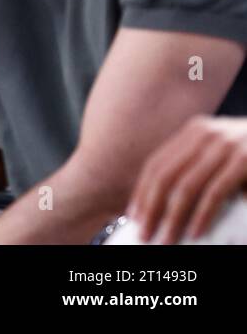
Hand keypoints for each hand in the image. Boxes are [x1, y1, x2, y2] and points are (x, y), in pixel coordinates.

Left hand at [129, 116, 246, 243]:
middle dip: (152, 208)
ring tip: (167, 239)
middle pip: (165, 175)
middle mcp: (205, 134)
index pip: (157, 164)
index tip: (135, 216)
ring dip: (173, 217)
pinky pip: (215, 192)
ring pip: (186, 186)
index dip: (143, 192)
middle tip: (145, 233)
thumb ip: (195, 167)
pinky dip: (202, 215)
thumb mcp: (220, 154)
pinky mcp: (244, 160)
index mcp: (193, 131)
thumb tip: (163, 205)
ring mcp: (225, 146)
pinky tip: (195, 231)